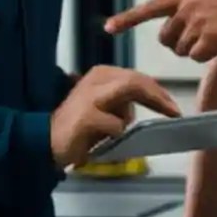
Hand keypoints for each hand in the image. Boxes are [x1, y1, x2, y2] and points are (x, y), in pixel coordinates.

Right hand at [50, 65, 180, 167]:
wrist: (43, 140)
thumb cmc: (78, 127)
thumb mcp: (104, 107)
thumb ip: (123, 101)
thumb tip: (155, 103)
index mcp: (101, 74)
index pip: (137, 77)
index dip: (158, 91)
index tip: (172, 106)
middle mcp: (96, 78)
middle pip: (137, 80)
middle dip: (159, 97)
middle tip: (174, 112)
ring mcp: (90, 96)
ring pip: (129, 90)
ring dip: (137, 113)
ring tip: (127, 132)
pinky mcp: (86, 117)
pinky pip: (116, 125)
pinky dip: (117, 135)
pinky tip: (104, 143)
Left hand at [103, 0, 216, 61]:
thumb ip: (185, 11)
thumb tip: (167, 35)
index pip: (149, 8)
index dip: (127, 19)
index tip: (108, 28)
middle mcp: (186, 5)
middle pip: (165, 39)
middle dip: (178, 44)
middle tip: (202, 35)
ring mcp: (198, 20)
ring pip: (181, 50)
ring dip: (196, 50)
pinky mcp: (210, 36)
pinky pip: (196, 57)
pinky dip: (206, 56)